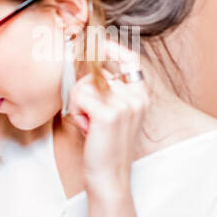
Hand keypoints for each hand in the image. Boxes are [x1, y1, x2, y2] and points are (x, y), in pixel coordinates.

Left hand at [65, 37, 150, 194]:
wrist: (110, 175)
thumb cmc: (106, 144)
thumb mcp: (113, 112)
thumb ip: (109, 90)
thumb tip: (89, 61)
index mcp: (141, 93)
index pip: (130, 58)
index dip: (112, 47)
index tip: (96, 42)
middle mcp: (137, 95)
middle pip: (96, 72)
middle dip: (83, 93)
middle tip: (89, 116)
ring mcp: (125, 103)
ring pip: (84, 84)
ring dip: (78, 104)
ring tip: (89, 123)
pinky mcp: (109, 113)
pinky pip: (79, 96)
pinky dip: (75, 111)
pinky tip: (86, 126)